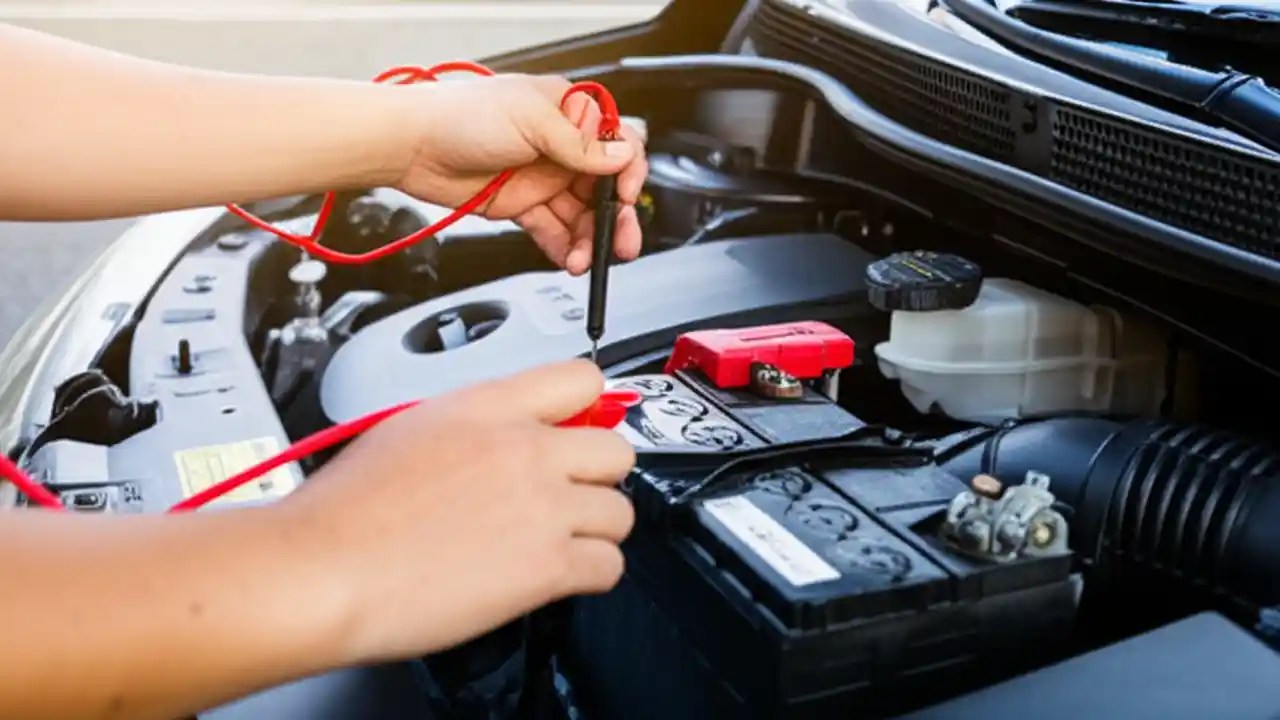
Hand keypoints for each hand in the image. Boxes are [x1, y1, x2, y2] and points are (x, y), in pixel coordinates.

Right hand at [281, 359, 636, 662]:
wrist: (322, 569)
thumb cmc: (343, 512)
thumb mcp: (407, 429)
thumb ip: (470, 426)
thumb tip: (500, 436)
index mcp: (486, 407)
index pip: (582, 379)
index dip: (588, 409)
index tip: (582, 429)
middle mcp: (523, 448)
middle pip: (617, 449)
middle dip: (597, 477)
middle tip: (569, 496)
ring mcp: (542, 506)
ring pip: (620, 512)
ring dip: (595, 531)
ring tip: (557, 543)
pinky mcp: (547, 565)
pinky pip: (609, 567)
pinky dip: (590, 576)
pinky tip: (556, 577)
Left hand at [393, 74, 648, 274]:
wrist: (412, 145)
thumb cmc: (461, 115)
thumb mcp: (531, 121)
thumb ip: (579, 145)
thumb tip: (620, 156)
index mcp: (569, 114)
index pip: (618, 143)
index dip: (628, 171)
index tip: (625, 196)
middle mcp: (560, 146)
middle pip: (604, 187)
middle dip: (616, 217)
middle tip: (621, 243)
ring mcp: (542, 177)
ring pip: (581, 215)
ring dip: (589, 239)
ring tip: (585, 259)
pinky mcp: (522, 204)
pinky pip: (553, 230)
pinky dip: (564, 247)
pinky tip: (569, 259)